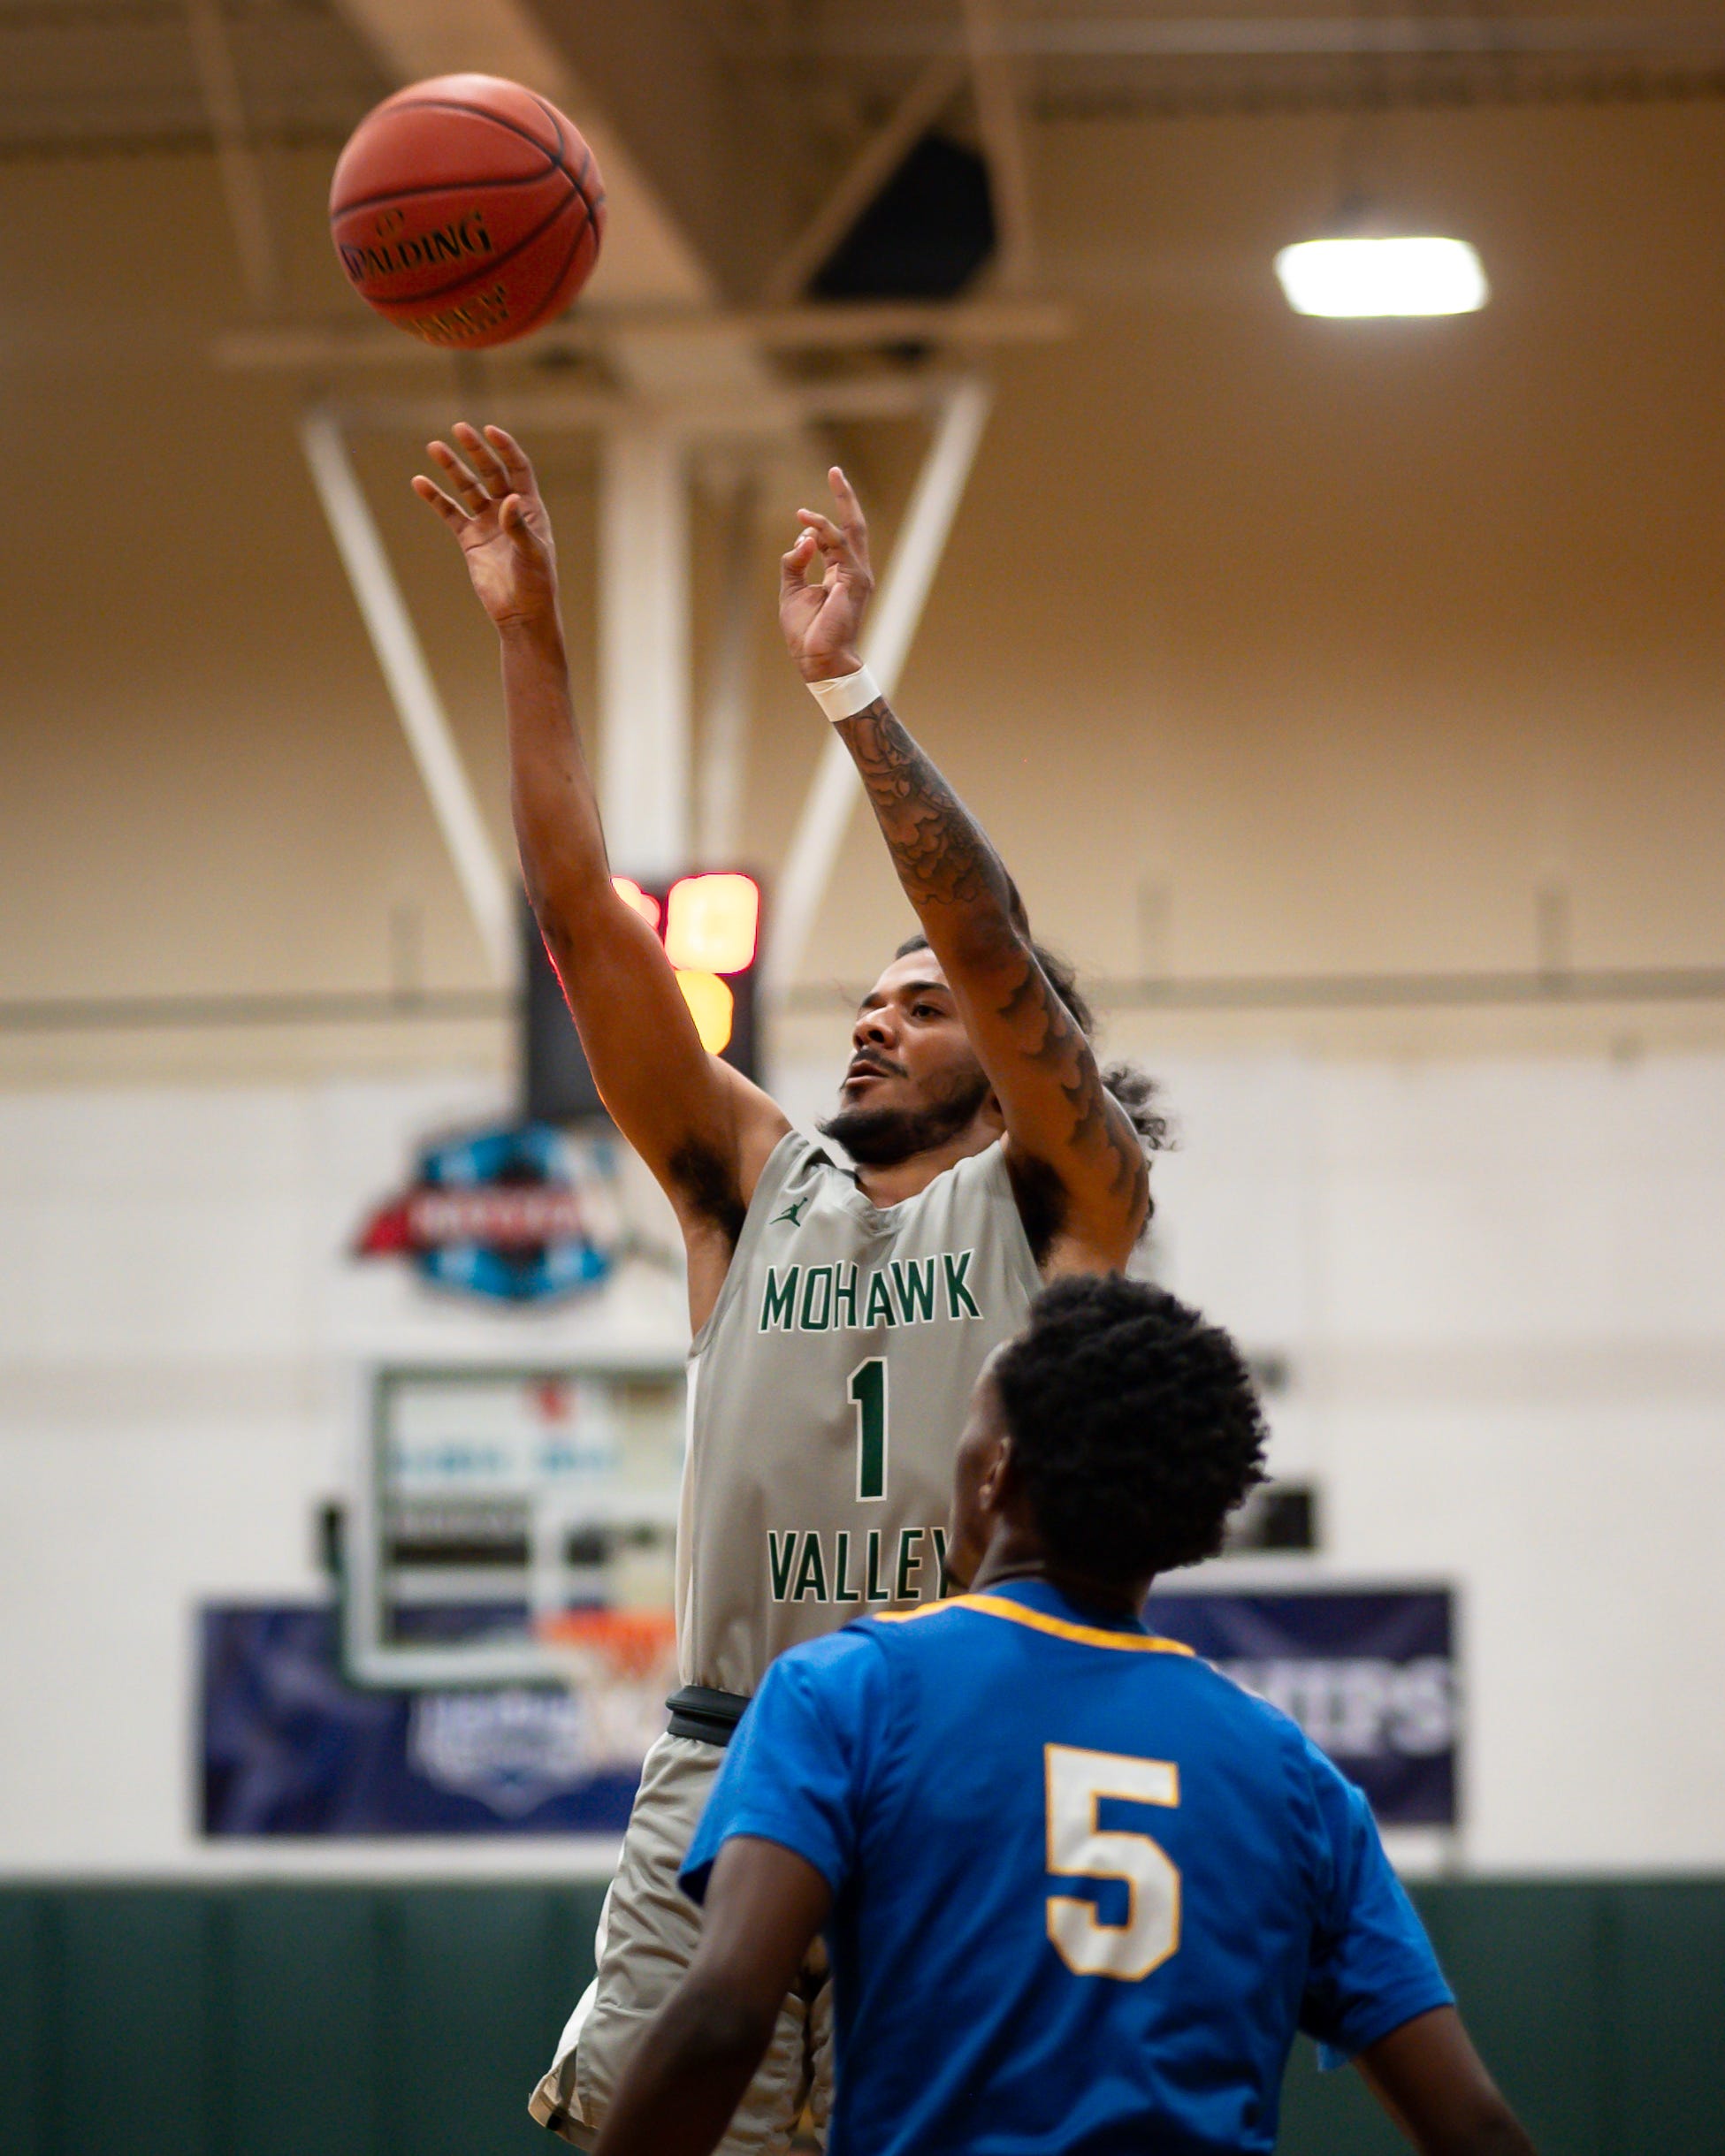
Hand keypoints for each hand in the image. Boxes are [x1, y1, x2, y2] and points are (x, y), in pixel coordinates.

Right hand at [412, 423, 557, 629]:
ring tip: (434, 447)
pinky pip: (449, 512)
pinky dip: (435, 498)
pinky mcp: (469, 539)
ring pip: (467, 488)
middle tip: (459, 428)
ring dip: (451, 468)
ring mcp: (487, 522)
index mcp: (530, 508)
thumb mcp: (533, 555)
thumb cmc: (537, 584)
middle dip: (475, 450)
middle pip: (490, 472)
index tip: (490, 431)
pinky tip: (420, 482)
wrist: (520, 614)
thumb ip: (519, 528)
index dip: (506, 449)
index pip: (518, 469)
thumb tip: (508, 501)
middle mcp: (508, 510)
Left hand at [779, 466, 873, 682]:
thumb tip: (801, 539)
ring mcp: (857, 575)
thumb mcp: (791, 591)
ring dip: (824, 518)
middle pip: (854, 525)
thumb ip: (794, 563)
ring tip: (801, 514)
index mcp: (840, 573)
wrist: (819, 659)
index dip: (819, 522)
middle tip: (835, 471)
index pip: (837, 537)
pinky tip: (806, 526)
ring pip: (847, 532)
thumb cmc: (807, 632)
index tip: (800, 515)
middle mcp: (853, 570)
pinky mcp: (855, 580)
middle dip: (845, 497)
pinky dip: (822, 533)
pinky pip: (840, 546)